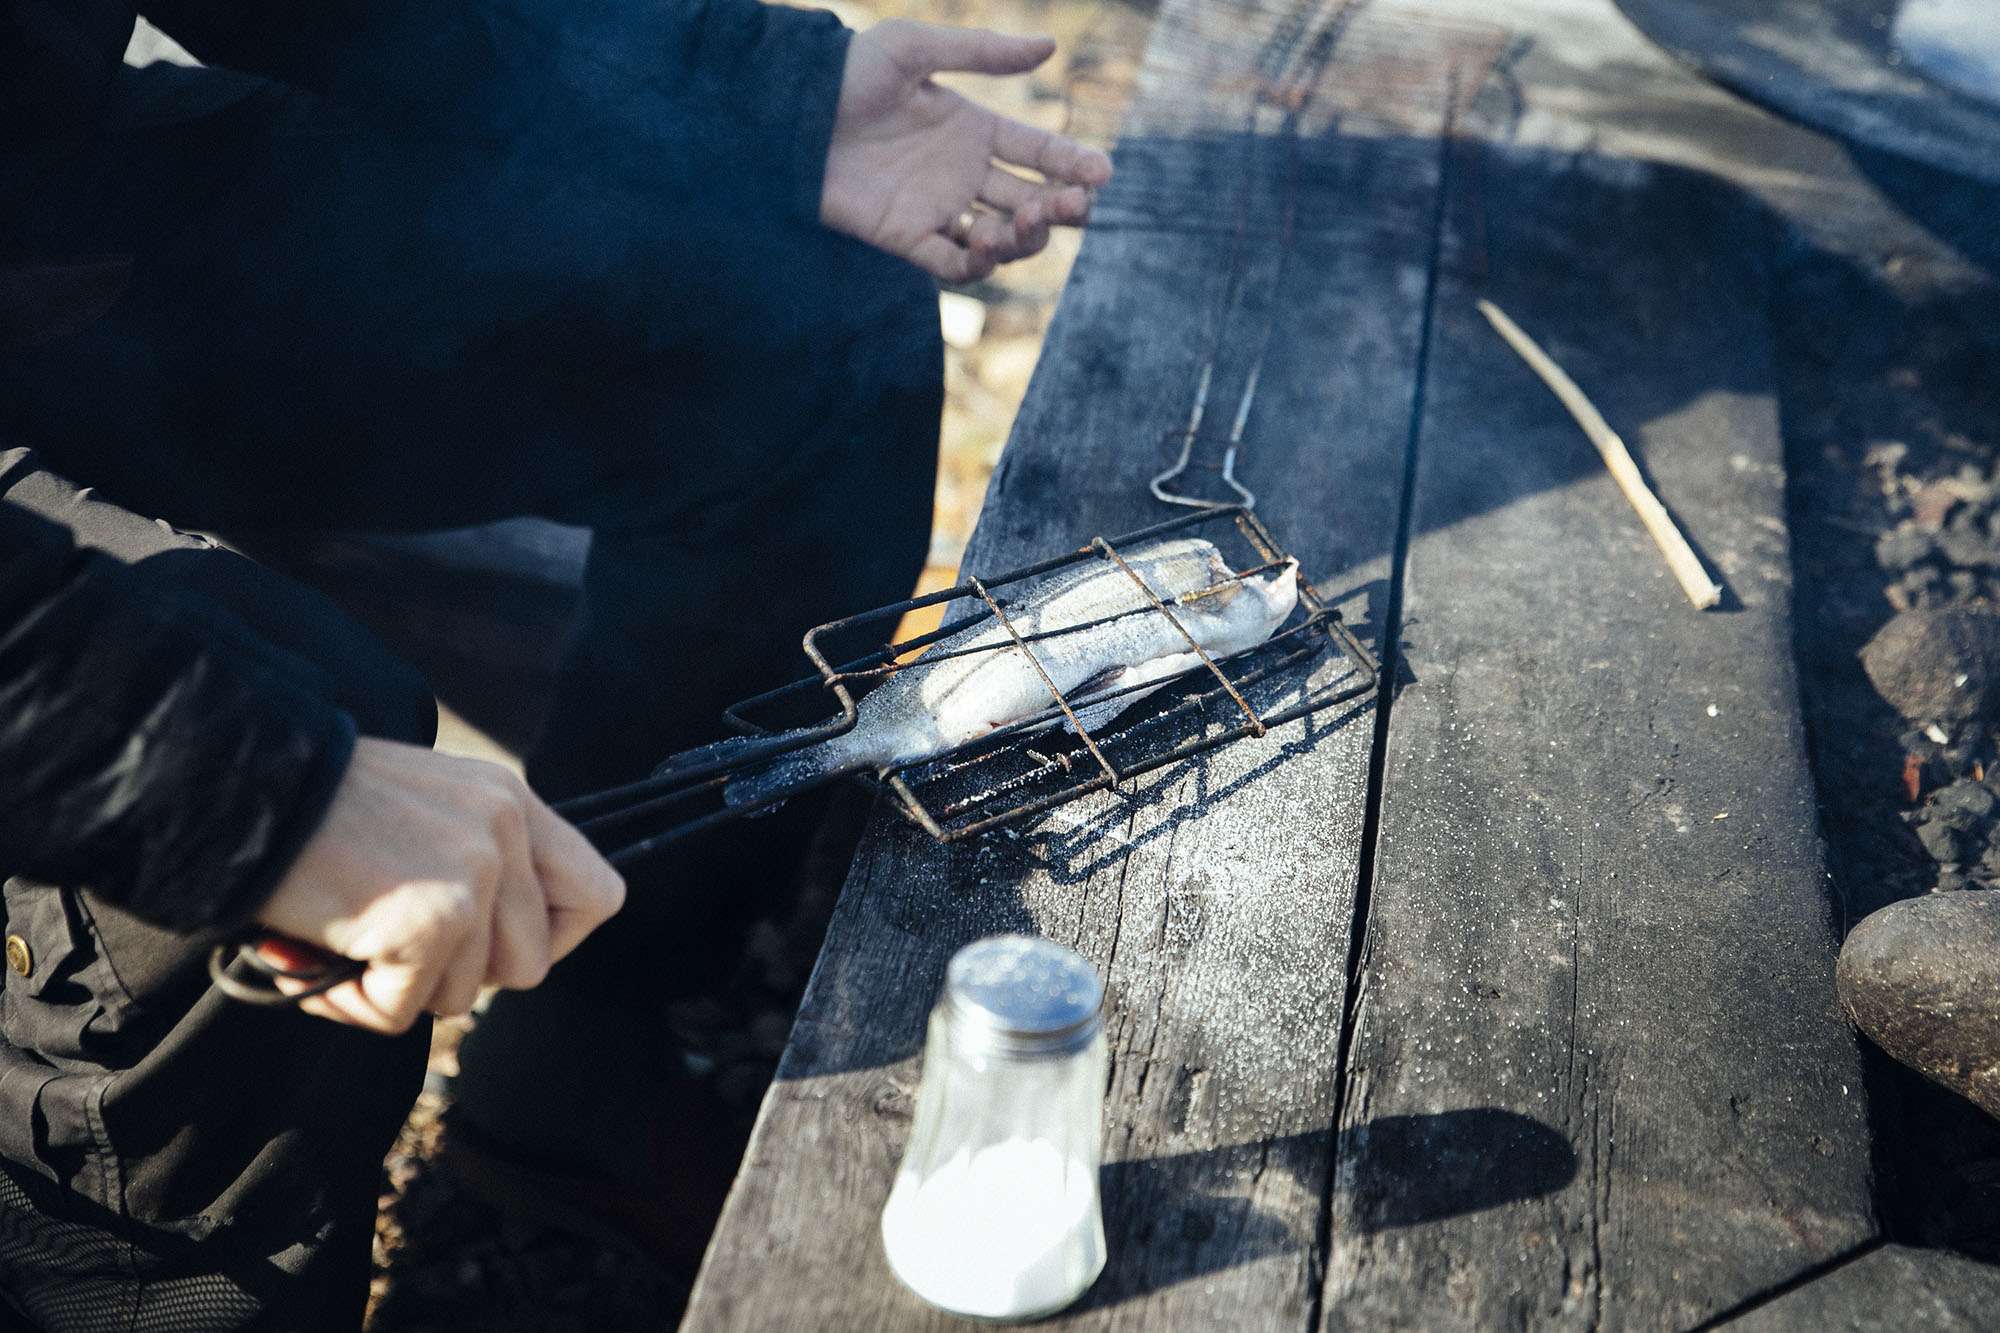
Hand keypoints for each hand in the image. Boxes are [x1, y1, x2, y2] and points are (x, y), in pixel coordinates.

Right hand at [255, 737, 624, 1033]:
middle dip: (462, 976)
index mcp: (510, 801)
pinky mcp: (430, 920)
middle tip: (398, 950)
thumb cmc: (310, 807)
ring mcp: (474, 874)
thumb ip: (475, 859)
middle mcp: (504, 830)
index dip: (554, 939)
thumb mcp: (424, 808)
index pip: (598, 894)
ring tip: (343, 941)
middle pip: (530, 964)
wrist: (234, 785)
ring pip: (466, 994)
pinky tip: (309, 957)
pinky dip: (352, 1002)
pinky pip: (404, 1011)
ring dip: (399, 987)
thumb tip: (493, 946)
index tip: (493, 946)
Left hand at [821, 19, 1112, 282]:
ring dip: (1024, 238)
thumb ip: (982, 53)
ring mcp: (937, 208)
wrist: (789, 116)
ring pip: (1002, 238)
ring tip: (1019, 223)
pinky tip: (988, 247)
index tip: (1103, 172)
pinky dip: (977, 264)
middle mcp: (963, 173)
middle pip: (1032, 202)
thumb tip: (1050, 46)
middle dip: (1061, 208)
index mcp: (974, 129)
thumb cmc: (846, 74)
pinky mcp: (906, 237)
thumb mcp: (914, 49)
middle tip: (1072, 204)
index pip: (1039, 153)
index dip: (1074, 163)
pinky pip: (952, 263)